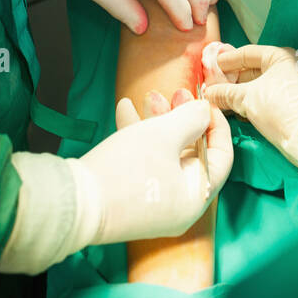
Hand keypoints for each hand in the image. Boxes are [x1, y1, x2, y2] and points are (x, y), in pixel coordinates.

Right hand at [75, 94, 232, 244]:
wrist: (75, 202)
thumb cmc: (128, 168)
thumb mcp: (163, 134)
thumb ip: (192, 118)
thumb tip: (205, 111)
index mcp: (197, 196)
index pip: (222, 157)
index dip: (217, 124)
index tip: (205, 101)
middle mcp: (180, 206)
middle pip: (191, 153)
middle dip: (181, 117)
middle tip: (175, 92)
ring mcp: (155, 205)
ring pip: (165, 155)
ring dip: (157, 123)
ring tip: (147, 96)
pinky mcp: (131, 200)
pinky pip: (146, 164)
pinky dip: (139, 138)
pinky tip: (125, 109)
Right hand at [204, 44, 297, 206]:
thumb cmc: (279, 110)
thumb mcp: (246, 98)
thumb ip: (224, 92)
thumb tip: (208, 92)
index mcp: (281, 56)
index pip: (247, 53)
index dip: (226, 60)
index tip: (210, 66)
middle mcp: (290, 66)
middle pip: (253, 69)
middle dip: (231, 79)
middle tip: (212, 85)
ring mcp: (293, 85)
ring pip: (259, 84)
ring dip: (239, 92)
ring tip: (219, 99)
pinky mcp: (293, 102)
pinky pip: (267, 96)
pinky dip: (251, 101)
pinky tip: (235, 110)